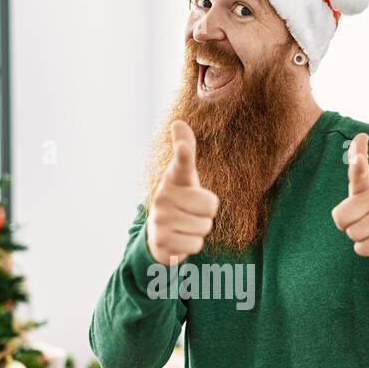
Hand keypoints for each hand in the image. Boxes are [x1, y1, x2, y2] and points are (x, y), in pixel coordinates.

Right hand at [147, 120, 218, 265]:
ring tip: (185, 226)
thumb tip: (178, 121)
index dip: (183, 152)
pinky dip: (192, 246)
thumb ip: (185, 153)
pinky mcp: (160, 241)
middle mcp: (163, 196)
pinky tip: (179, 239)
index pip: (181, 163)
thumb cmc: (179, 201)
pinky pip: (195, 245)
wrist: (158, 235)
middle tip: (191, 213)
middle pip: (210, 206)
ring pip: (204, 228)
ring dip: (199, 231)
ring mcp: (159, 219)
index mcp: (173, 179)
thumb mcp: (185, 177)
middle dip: (207, 214)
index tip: (184, 145)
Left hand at [330, 133, 368, 260]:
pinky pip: (362, 248)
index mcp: (368, 187)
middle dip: (346, 225)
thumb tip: (361, 135)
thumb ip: (358, 168)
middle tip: (361, 222)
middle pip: (341, 217)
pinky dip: (364, 249)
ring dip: (357, 238)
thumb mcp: (364, 191)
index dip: (358, 164)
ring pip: (353, 234)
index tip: (356, 157)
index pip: (360, 173)